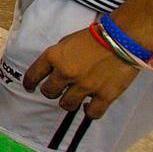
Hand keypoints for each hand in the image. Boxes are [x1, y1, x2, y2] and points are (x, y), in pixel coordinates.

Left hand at [22, 28, 140, 118]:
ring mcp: (85, 86)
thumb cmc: (95, 37)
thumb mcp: (67, 41)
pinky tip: (89, 106)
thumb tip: (52, 71)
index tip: (30, 87)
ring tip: (76, 96)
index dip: (30, 83)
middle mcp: (66, 72)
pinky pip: (91, 113)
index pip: (33, 75)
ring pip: (66, 105)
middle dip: (52, 91)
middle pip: (49, 92)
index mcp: (54, 56)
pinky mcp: (104, 95)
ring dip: (69, 101)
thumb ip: (57, 57)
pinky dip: (89, 111)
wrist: (122, 38)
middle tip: (59, 89)